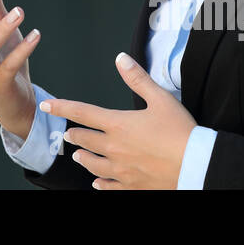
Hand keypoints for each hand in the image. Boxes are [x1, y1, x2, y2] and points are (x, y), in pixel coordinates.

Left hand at [40, 51, 197, 188]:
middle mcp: (114, 148)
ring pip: (92, 165)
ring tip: (77, 155)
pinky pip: (109, 186)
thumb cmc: (181, 130)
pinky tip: (97, 184)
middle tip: (67, 133)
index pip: (81, 112)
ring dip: (83, 158)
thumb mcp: (160, 98)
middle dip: (74, 135)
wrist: (197, 164)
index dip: (61, 107)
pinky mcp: (133, 186)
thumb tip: (120, 58)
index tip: (46, 105)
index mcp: (118, 124)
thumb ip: (137, 78)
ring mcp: (122, 169)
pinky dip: (101, 184)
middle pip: (84, 140)